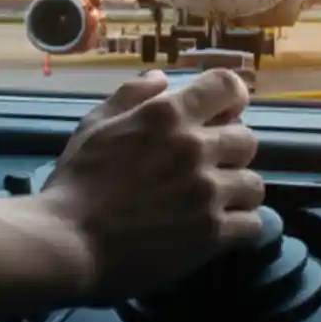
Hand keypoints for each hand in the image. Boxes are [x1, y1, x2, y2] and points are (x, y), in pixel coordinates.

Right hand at [38, 68, 262, 303]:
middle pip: (247, 138)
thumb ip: (131, 96)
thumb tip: (161, 78)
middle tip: (212, 165)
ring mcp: (207, 192)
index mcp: (168, 116)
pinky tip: (221, 228)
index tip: (227, 110)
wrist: (67, 243)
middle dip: (231, 150)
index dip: (233, 96)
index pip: (227, 86)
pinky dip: (240, 225)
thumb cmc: (76, 183)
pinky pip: (251, 223)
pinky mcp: (212, 233)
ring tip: (218, 201)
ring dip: (237, 190)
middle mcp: (195, 148)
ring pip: (253, 183)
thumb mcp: (95, 126)